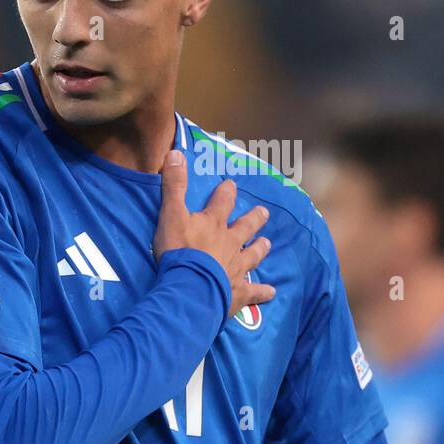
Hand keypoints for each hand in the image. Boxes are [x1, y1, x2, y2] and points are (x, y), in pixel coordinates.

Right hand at [153, 149, 276, 315]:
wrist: (190, 288)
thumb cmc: (180, 251)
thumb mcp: (171, 214)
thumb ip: (174, 186)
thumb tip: (176, 152)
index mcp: (214, 224)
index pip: (222, 202)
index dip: (226, 192)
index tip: (231, 184)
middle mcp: (230, 243)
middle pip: (245, 228)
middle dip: (254, 219)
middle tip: (264, 212)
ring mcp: (236, 267)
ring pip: (253, 255)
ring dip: (260, 249)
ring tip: (267, 243)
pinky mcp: (238, 292)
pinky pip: (254, 292)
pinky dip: (263, 292)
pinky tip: (272, 292)